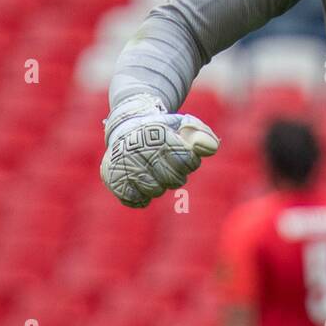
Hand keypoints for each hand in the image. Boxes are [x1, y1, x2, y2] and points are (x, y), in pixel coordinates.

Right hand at [101, 93, 219, 207]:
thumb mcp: (183, 125)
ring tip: (153, 171)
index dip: (190, 161)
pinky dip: (142, 195)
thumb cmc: (163, 131)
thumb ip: (202, 135)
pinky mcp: (114, 182)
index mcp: (159, 134)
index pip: (187, 160)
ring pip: (155, 191)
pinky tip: (141, 182)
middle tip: (169, 165)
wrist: (126, 131)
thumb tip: (211, 148)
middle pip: (173, 180)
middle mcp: (139, 149)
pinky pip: (137, 200)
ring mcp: (125, 166)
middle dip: (176, 175)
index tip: (185, 155)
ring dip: (159, 184)